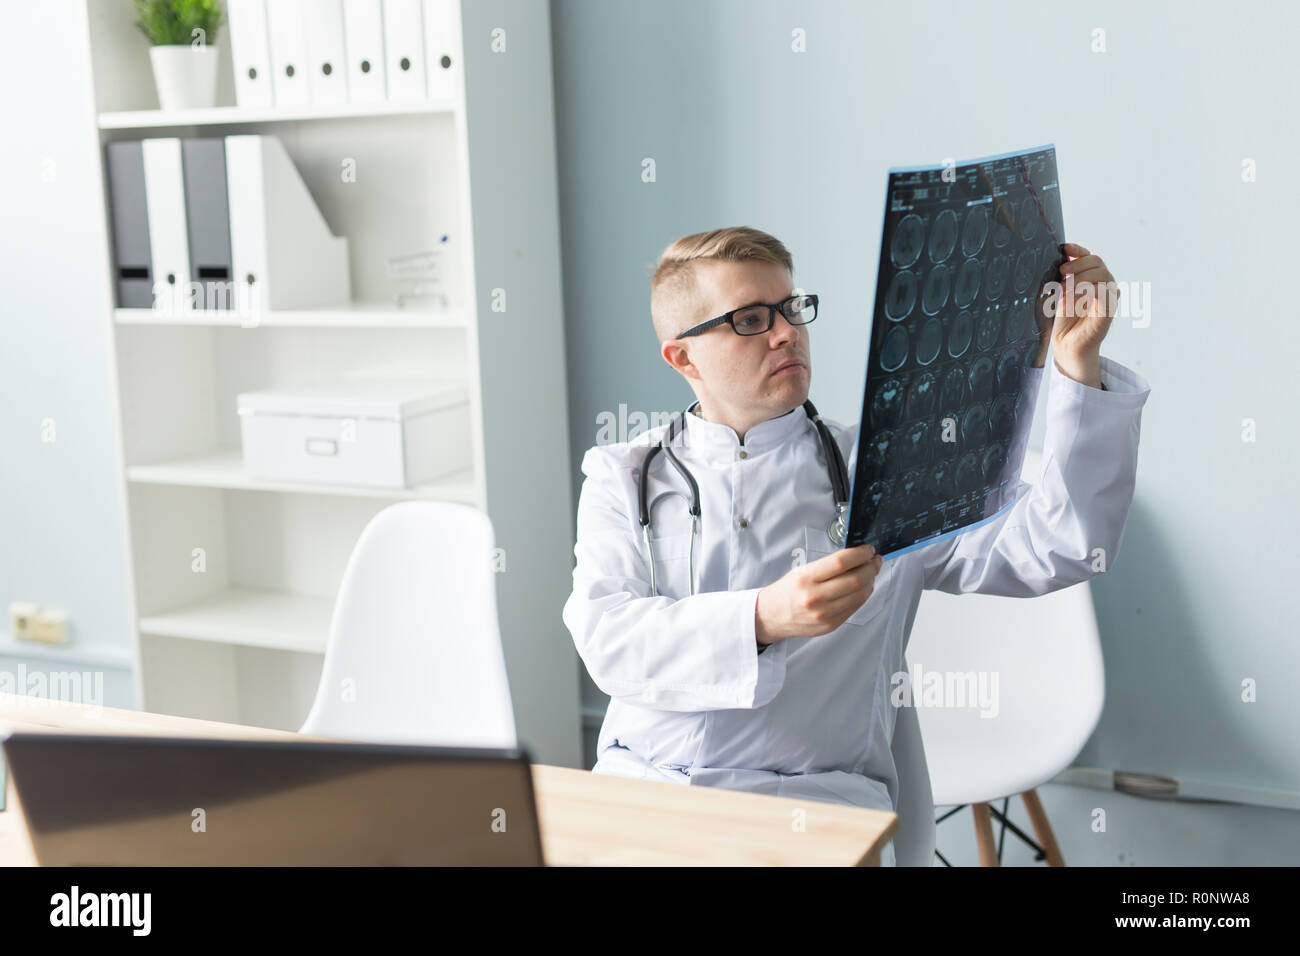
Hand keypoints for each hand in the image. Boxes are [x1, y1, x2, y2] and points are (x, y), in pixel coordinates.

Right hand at [755, 545, 882, 643]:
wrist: (772, 616)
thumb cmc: (786, 592)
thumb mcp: (801, 571)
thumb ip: (828, 566)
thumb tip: (856, 558)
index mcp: (805, 579)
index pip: (841, 562)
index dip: (860, 554)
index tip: (868, 550)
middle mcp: (815, 598)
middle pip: (855, 580)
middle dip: (871, 567)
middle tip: (875, 560)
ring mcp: (824, 614)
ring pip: (859, 595)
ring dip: (871, 581)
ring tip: (870, 573)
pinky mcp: (830, 625)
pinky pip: (855, 608)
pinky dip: (863, 595)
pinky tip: (862, 588)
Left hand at [1051, 242, 1115, 387]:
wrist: (1065, 344)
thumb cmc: (1061, 320)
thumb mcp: (1058, 293)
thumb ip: (1063, 277)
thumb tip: (1061, 257)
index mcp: (1091, 278)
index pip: (1090, 256)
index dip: (1078, 249)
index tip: (1065, 247)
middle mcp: (1102, 285)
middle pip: (1098, 262)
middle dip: (1078, 263)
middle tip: (1062, 271)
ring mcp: (1107, 297)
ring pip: (1103, 274)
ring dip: (1082, 277)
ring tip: (1065, 288)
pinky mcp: (1108, 310)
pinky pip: (1105, 292)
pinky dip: (1088, 290)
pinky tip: (1073, 296)